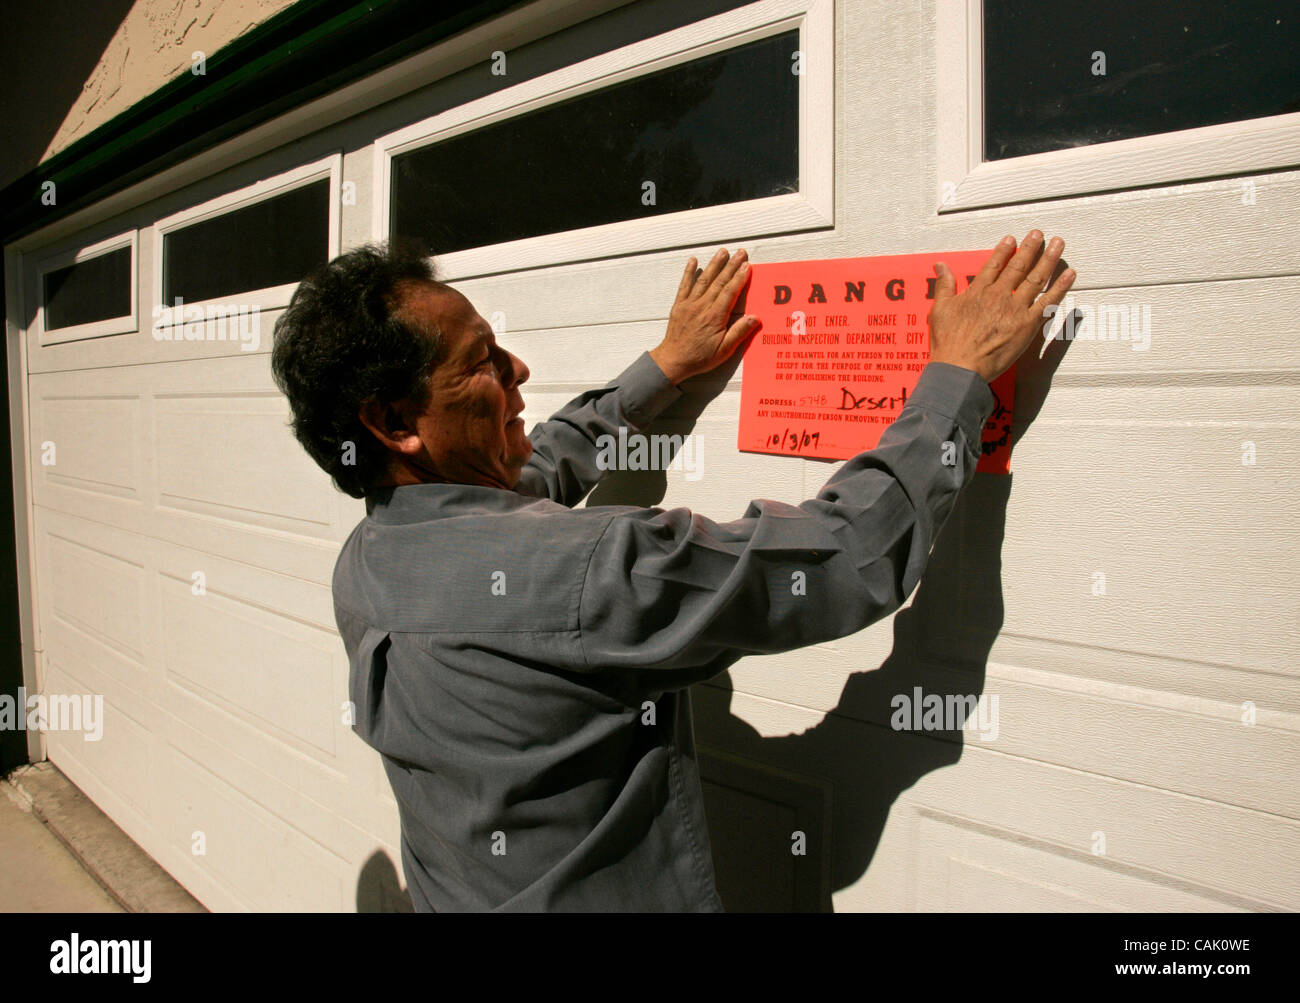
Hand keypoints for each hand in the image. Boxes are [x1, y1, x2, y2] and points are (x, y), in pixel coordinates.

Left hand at [650, 248, 758, 383]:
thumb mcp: (724, 350)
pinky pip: (684, 285)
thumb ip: (739, 332)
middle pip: (719, 282)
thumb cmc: (700, 357)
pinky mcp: (679, 305)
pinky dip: (688, 271)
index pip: (730, 292)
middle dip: (731, 266)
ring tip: (723, 252)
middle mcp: (702, 307)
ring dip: (714, 264)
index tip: (747, 265)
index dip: (739, 277)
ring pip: (704, 280)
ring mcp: (689, 304)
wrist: (674, 360)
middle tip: (740, 252)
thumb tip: (754, 318)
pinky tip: (693, 260)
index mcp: (715, 317)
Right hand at [928, 231, 1075, 382]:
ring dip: (1049, 259)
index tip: (1012, 240)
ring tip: (1058, 244)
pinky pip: (1048, 302)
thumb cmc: (950, 343)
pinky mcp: (1028, 324)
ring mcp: (1016, 308)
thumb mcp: (940, 310)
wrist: (961, 366)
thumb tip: (941, 266)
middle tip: (1039, 234)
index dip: (1004, 250)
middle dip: (1030, 247)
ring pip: (1036, 278)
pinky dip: (1061, 287)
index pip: (994, 264)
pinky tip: (1069, 274)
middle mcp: (999, 295)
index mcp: (978, 291)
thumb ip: (945, 285)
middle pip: (1018, 265)